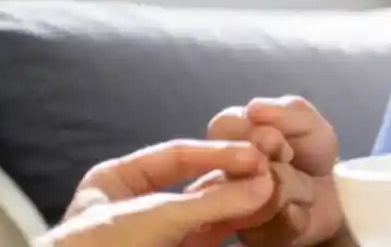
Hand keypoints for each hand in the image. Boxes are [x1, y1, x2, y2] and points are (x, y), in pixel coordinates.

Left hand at [38, 139, 273, 246]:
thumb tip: (262, 183)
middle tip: (271, 172)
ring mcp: (157, 236)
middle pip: (197, 183)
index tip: (255, 155)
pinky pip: (210, 237)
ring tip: (273, 193)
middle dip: (234, 178)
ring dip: (241, 203)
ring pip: (208, 214)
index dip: (218, 153)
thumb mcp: (153, 218)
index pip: (177, 155)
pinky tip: (260, 215)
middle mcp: (138, 205)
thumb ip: (209, 200)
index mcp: (116, 181)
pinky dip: (234, 227)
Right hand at [207, 96, 343, 246]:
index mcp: (230, 139)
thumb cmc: (309, 153)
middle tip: (289, 159)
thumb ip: (287, 111)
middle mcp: (222, 175)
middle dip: (277, 161)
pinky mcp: (253, 239)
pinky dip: (297, 216)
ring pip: (261, 196)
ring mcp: (234, 210)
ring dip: (295, 188)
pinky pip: (277, 226)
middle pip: (240, 164)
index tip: (280, 140)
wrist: (334, 196)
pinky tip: (300, 211)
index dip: (257, 132)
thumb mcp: (309, 124)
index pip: (224, 126)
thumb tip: (253, 108)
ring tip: (302, 187)